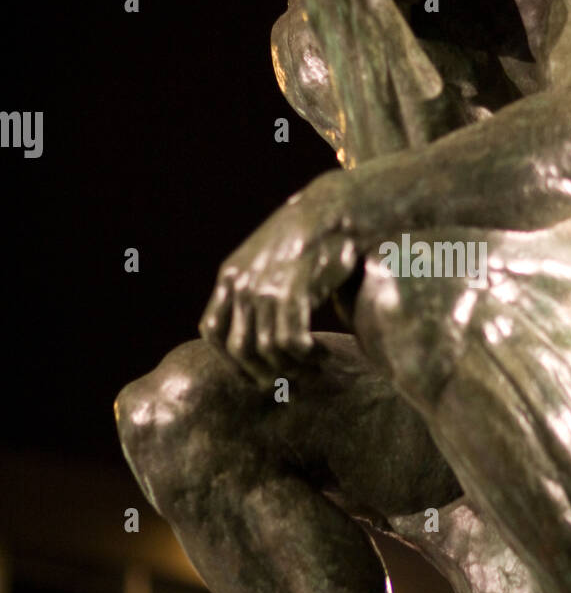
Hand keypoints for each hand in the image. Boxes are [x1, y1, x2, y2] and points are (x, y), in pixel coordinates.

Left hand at [199, 171, 358, 384]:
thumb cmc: (309, 239)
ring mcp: (264, 287)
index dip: (231, 359)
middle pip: (237, 349)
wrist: (335, 211)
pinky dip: (307, 357)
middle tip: (291, 382)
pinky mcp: (292, 291)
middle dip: (264, 374)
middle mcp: (241, 284)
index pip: (212, 331)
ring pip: (266, 350)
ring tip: (315, 368)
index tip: (258, 372)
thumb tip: (260, 333)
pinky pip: (291, 342)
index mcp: (230, 276)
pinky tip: (323, 356)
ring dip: (293, 368)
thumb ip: (257, 290)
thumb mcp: (269, 261)